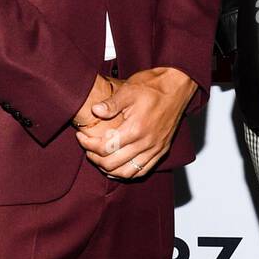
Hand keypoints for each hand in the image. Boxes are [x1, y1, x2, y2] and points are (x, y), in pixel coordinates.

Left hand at [74, 66, 198, 178]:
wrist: (178, 86)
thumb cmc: (153, 86)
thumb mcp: (129, 89)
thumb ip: (111, 104)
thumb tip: (95, 111)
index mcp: (136, 128)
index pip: (105, 147)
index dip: (88, 144)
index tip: (80, 136)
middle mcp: (146, 143)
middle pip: (113, 164)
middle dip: (95, 158)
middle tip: (87, 147)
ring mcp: (155, 148)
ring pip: (127, 172)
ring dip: (109, 169)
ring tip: (100, 158)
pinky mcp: (162, 150)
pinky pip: (142, 171)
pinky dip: (127, 173)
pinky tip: (118, 166)